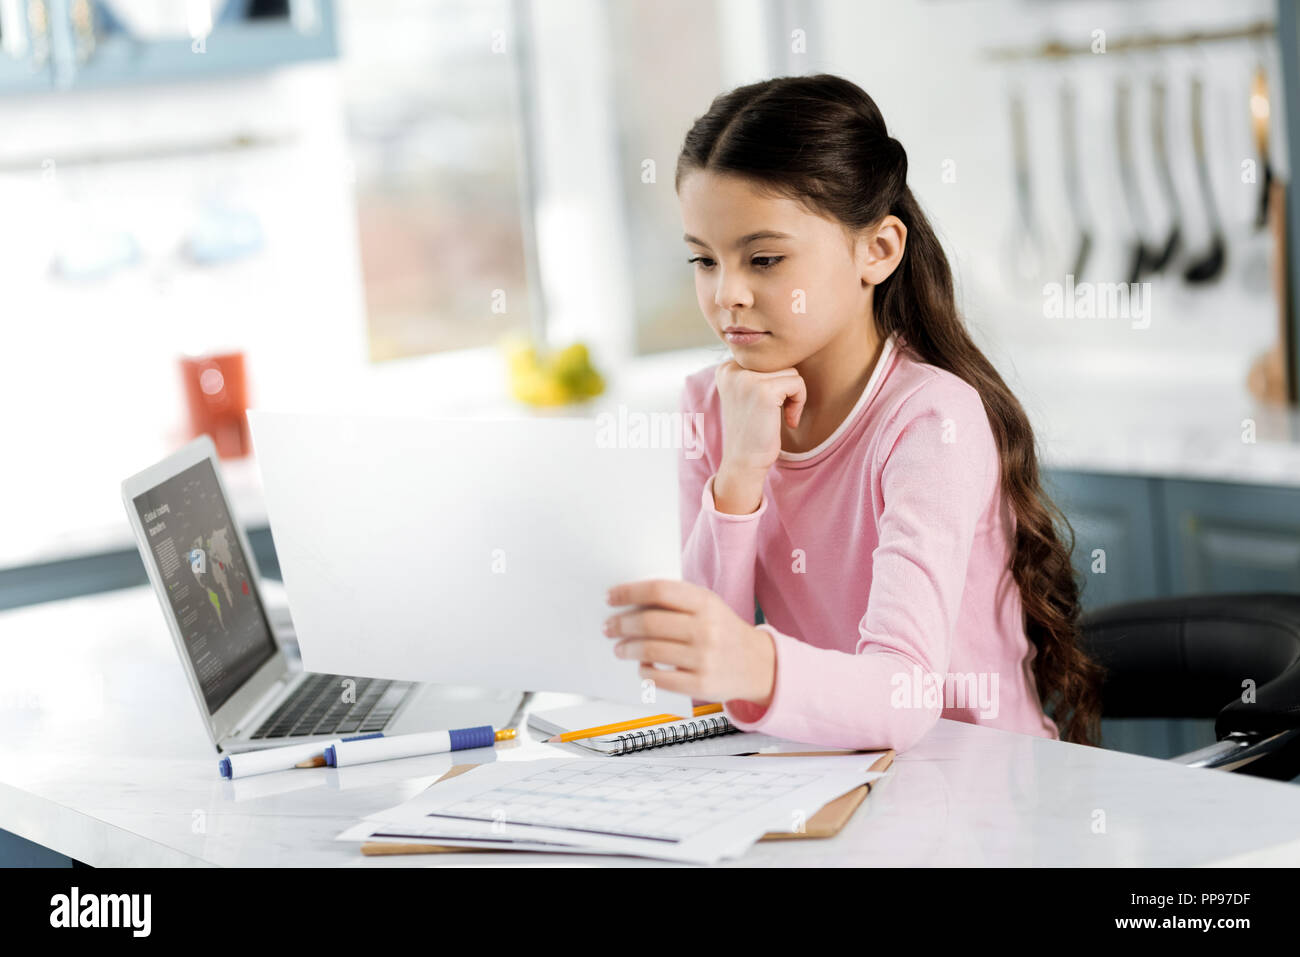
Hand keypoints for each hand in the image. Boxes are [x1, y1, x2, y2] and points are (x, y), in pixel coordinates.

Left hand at [604, 579, 774, 707]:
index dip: (629, 592)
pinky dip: (644, 672)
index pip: (659, 591)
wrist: (759, 664)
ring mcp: (704, 658)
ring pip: (650, 651)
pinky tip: (642, 668)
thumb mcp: (708, 606)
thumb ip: (676, 601)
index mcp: (706, 603)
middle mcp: (706, 629)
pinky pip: (660, 678)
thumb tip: (630, 602)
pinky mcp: (701, 685)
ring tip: (620, 648)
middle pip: (649, 622)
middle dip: (622, 624)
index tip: (611, 597)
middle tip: (610, 627)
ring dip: (627, 649)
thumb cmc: (724, 631)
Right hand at [713, 360, 805, 513]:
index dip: (775, 382)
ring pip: (791, 371)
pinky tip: (788, 420)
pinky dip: (799, 403)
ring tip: (780, 416)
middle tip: (777, 413)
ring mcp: (746, 379)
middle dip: (786, 388)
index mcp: (726, 368)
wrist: (744, 463)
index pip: (767, 359)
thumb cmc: (752, 431)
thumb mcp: (746, 395)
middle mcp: (732, 369)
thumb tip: (788, 348)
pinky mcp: (764, 390)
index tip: (768, 406)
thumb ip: (756, 372)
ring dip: (794, 395)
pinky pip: (797, 383)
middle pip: (780, 362)